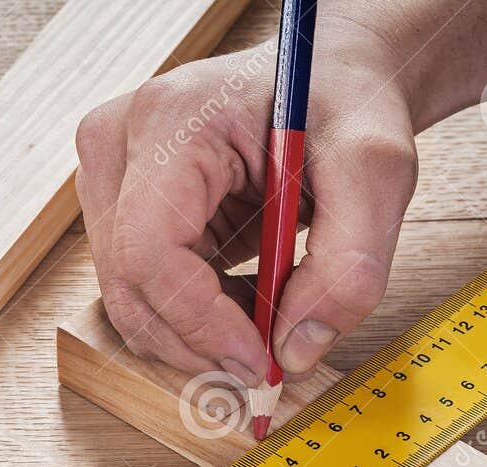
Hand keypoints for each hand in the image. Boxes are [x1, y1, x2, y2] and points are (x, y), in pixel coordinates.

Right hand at [74, 21, 420, 383]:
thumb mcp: (376, 172)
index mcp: (171, 120)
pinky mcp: (119, 211)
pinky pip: (145, 295)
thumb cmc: (346, 104)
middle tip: (268, 366)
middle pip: (130, 287)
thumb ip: (349, 266)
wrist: (329, 79)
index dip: (198, 322)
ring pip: (132, 302)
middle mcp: (119, 146)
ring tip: (268, 317)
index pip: (149, 249)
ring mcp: (110, 180)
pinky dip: (196, 320)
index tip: (259, 360)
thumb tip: (296, 351)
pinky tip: (245, 301)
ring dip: (199, 335)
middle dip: (199, 344)